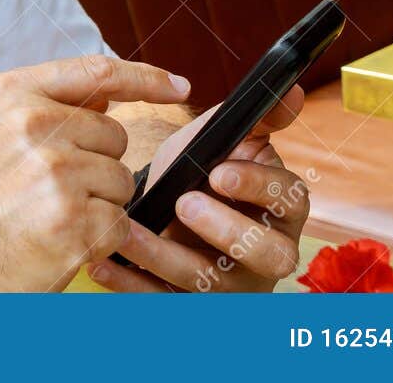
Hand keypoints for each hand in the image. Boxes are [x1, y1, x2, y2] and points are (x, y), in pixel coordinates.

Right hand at [0, 56, 190, 291]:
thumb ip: (42, 104)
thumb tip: (108, 96)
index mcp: (11, 94)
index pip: (98, 72)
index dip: (146, 77)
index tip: (178, 86)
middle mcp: (33, 124)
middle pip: (115, 136)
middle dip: (98, 165)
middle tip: (48, 192)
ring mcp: (54, 172)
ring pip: (121, 182)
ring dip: (98, 205)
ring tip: (46, 217)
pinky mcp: (73, 221)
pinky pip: (119, 223)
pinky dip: (98, 240)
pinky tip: (57, 243)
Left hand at [88, 86, 308, 292]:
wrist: (167, 213)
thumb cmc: (201, 176)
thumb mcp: (223, 143)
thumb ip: (253, 118)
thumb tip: (290, 88)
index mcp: (281, 208)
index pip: (288, 199)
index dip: (256, 186)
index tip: (218, 172)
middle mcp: (268, 253)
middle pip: (270, 255)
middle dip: (227, 230)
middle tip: (185, 204)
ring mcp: (232, 286)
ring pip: (211, 284)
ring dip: (165, 257)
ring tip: (128, 231)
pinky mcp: (191, 304)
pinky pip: (164, 301)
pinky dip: (131, 285)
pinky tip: (103, 263)